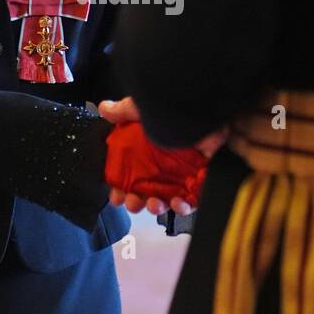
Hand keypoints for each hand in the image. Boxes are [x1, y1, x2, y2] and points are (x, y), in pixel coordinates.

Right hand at [98, 98, 226, 212]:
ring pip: (165, 199)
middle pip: (145, 192)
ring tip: (153, 204)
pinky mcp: (201, 180)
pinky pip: (191, 200)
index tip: (115, 196)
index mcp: (148, 151)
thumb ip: (126, 110)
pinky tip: (176, 202)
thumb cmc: (180, 106)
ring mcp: (182, 174)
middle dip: (135, 202)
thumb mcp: (148, 106)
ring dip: (156, 207)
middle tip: (132, 202)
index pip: (129, 176)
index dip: (119, 188)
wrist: (209, 108)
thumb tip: (104, 109)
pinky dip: (182, 206)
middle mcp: (164, 164)